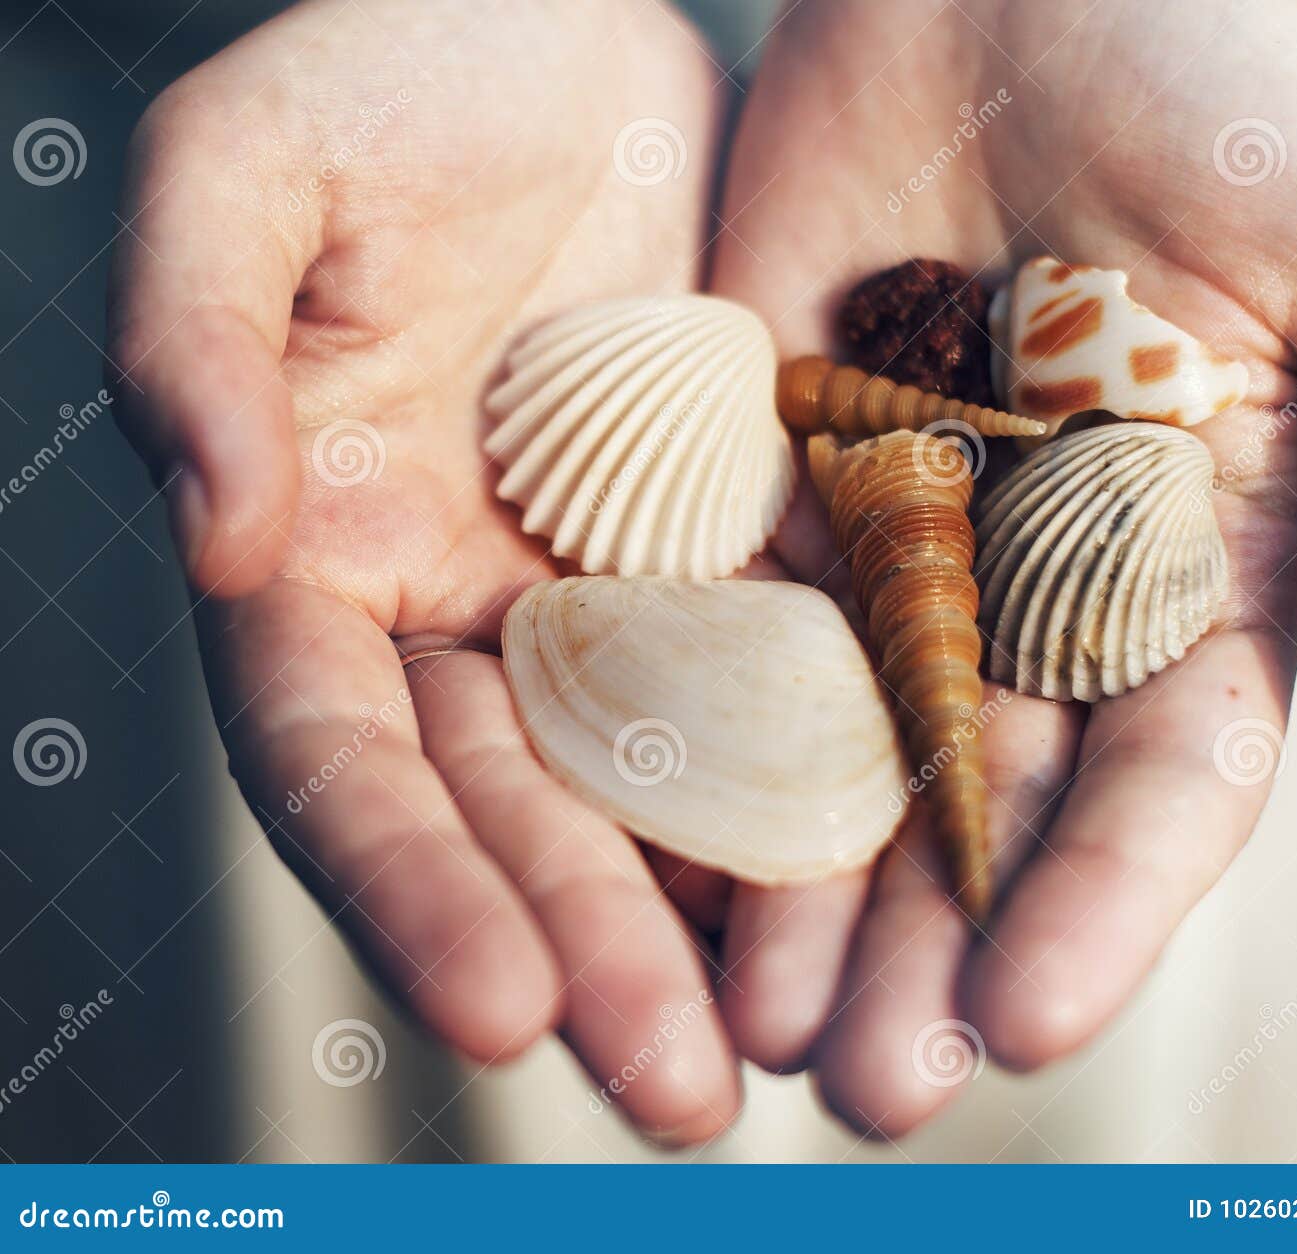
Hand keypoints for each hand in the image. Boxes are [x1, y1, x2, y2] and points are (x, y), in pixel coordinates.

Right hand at [108, 0, 744, 1142]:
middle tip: (677, 1094)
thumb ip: (194, 342)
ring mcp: (604, 586)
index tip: (497, 1010)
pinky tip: (873, 889)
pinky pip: (776, 682)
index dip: (412, 886)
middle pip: (517, 811)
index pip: (347, 761)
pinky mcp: (731, 545)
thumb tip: (212, 534)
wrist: (576, 24)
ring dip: (712, 920)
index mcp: (326, 552)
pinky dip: (814, 788)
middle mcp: (465, 606)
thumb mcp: (254, 167)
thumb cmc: (398, 66)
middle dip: (587, 953)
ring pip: (656, 780)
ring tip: (789, 1049)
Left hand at [706, 0, 1296, 1135]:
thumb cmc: (1221, 96)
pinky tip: (656, 859)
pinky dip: (696, 748)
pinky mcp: (765, 489)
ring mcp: (897, 549)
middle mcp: (1041, 592)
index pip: (1162, 783)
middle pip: (993, 810)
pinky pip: (726, 635)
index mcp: (1194, 572)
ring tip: (759, 1030)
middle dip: (940, 953)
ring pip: (850, 759)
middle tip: (874, 1087)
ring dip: (809, 903)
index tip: (1036, 1019)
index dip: (1107, 905)